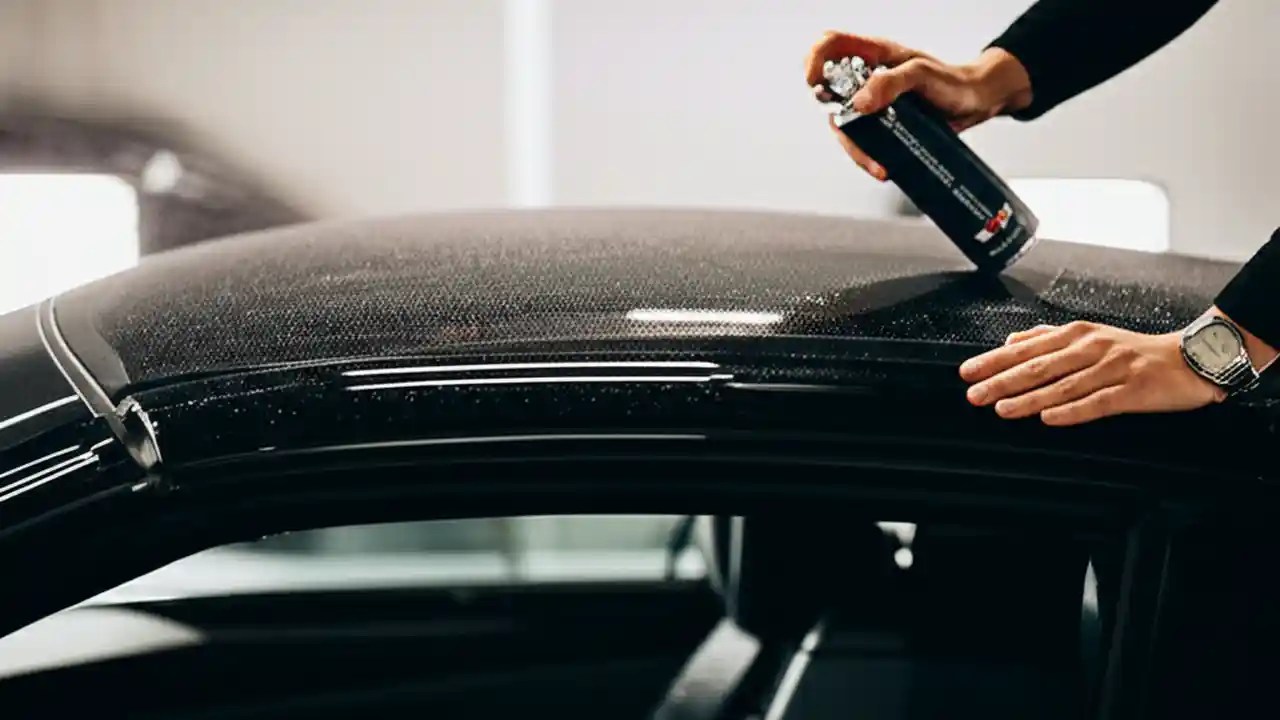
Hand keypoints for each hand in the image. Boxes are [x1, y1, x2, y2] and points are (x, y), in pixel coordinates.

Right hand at [804, 31, 1032, 180]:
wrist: (975, 104)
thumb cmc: (953, 82)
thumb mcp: (923, 75)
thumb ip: (891, 83)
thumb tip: (858, 102)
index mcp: (874, 54)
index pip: (831, 44)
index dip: (815, 59)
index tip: (817, 84)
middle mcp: (867, 78)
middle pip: (829, 93)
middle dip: (835, 118)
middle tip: (850, 133)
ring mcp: (872, 103)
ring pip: (844, 125)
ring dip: (855, 149)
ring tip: (877, 164)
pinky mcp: (881, 125)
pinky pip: (862, 142)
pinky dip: (867, 158)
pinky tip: (883, 167)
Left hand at [958, 321, 1224, 426]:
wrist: (1188, 359)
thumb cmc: (1132, 350)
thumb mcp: (1088, 335)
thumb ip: (1046, 337)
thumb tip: (1009, 341)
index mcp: (1076, 334)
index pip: (1027, 348)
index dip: (994, 361)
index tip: (967, 372)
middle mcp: (1091, 348)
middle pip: (1039, 366)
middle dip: (1002, 381)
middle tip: (973, 394)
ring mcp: (1112, 369)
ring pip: (1062, 386)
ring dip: (1029, 399)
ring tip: (1001, 409)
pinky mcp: (1132, 390)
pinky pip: (1097, 403)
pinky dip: (1071, 411)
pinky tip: (1048, 419)